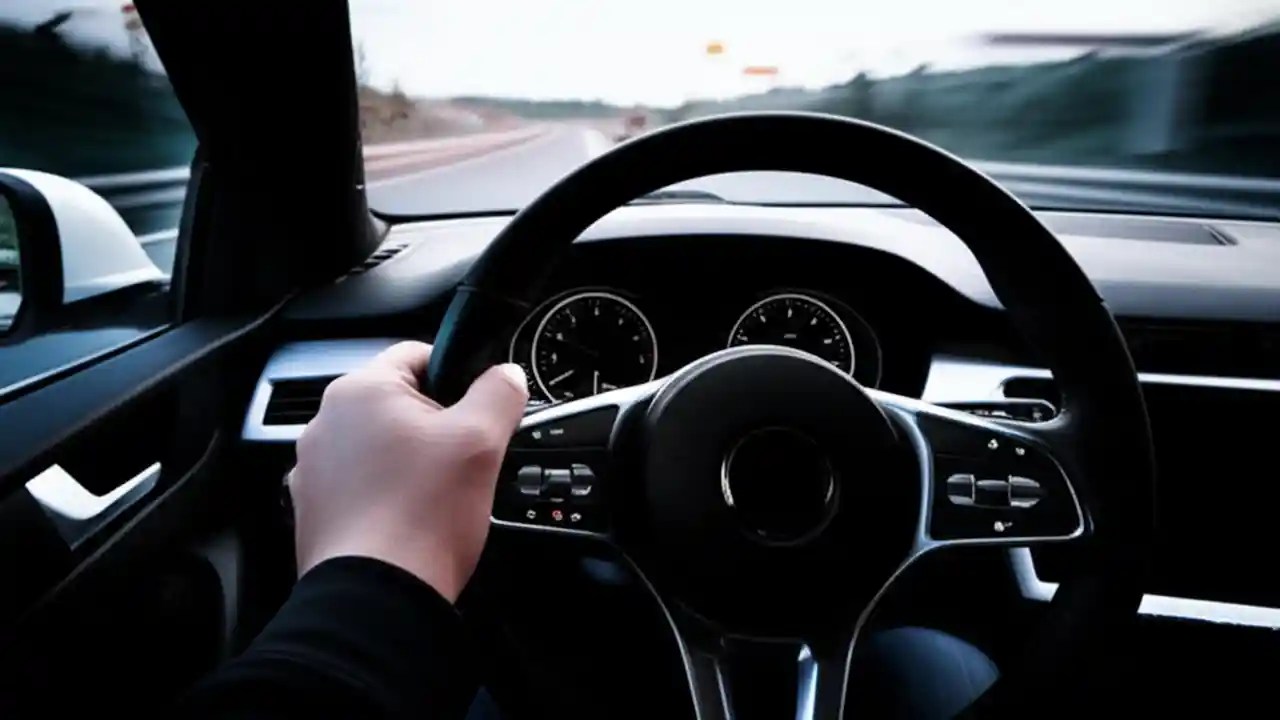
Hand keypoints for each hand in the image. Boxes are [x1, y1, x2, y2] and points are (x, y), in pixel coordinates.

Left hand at [290, 341, 527, 601]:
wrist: (375, 597)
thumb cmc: (423, 516)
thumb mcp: (482, 442)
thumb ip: (500, 392)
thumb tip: (507, 375)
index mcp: (361, 390)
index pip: (419, 354)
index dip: (458, 378)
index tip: (477, 413)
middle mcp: (326, 421)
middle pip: (398, 403)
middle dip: (434, 427)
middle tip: (463, 461)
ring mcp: (313, 467)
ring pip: (378, 446)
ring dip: (408, 462)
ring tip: (436, 496)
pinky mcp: (313, 507)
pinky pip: (359, 486)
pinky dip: (384, 495)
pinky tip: (409, 519)